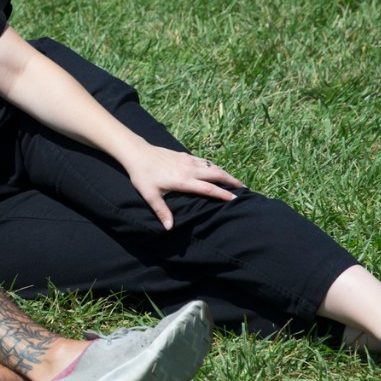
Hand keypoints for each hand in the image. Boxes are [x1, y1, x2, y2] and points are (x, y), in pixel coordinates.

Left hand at [123, 146, 245, 230]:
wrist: (137, 153)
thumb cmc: (143, 176)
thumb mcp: (150, 195)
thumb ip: (161, 211)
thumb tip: (169, 228)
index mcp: (183, 181)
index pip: (208, 188)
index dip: (222, 194)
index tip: (235, 199)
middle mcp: (189, 169)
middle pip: (216, 174)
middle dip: (231, 181)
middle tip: (243, 188)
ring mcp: (188, 160)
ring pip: (212, 166)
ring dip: (225, 173)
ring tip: (235, 181)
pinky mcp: (185, 155)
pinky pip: (204, 161)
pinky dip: (214, 166)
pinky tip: (216, 170)